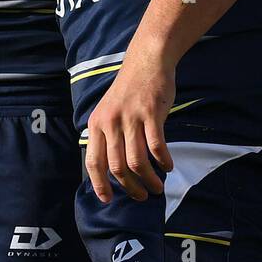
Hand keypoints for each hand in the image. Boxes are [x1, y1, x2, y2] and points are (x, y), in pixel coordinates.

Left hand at [84, 50, 175, 202]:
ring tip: (157, 187)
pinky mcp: (151, 113)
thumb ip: (107, 136)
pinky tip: (168, 166)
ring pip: (137, 161)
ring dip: (149, 179)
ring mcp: (131, 117)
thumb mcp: (108, 111)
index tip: (108, 200)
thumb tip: (110, 169)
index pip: (94, 162)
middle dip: (130, 187)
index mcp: (97, 123)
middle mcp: (111, 122)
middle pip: (118, 167)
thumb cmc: (129, 91)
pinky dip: (163, 161)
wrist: (146, 62)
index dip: (100, 184)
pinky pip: (156, 146)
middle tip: (142, 195)